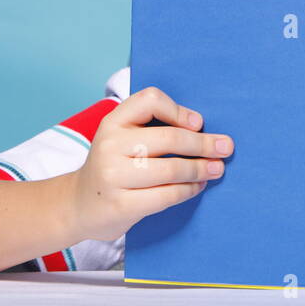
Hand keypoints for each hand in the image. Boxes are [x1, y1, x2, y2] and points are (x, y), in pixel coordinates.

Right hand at [68, 86, 233, 240]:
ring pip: (172, 169)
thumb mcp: (122, 138)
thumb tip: (204, 129)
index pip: (150, 100)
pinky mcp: (121, 205)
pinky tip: (197, 186)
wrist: (79, 205)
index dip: (178, 110)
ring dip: (201, 169)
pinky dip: (189, 190)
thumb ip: (152, 128)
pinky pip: (167, 195)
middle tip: (226, 148)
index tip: (198, 123)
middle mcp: (110, 145)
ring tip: (216, 169)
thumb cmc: (114, 166)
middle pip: (169, 138)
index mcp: (113, 122)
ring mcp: (113, 176)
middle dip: (204, 144)